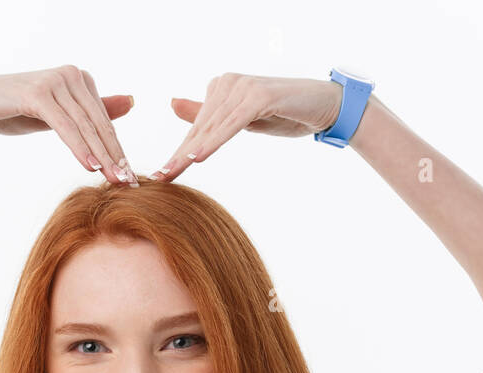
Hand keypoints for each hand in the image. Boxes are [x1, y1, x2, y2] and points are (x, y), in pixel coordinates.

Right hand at [0, 67, 138, 184]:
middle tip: (129, 183)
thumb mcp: (57, 115)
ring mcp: (55, 81)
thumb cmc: (12, 111)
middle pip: (98, 123)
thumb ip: (91, 111)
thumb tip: (131, 103)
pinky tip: (90, 166)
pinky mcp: (39, 93)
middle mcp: (71, 74)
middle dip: (115, 156)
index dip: (118, 150)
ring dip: (102, 155)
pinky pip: (65, 125)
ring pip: (85, 126)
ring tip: (115, 180)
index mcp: (79, 79)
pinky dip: (78, 147)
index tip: (131, 177)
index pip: (104, 121)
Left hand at [148, 73, 342, 181]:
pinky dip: (215, 141)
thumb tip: (172, 104)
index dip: (178, 153)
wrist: (323, 106)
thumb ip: (209, 115)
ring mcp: (243, 87)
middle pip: (200, 128)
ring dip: (192, 151)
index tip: (159, 176)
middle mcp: (228, 82)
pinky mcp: (258, 95)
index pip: (197, 127)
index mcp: (221, 87)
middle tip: (159, 179)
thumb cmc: (283, 114)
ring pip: (213, 127)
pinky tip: (198, 156)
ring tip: (173, 171)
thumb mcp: (241, 120)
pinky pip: (232, 123)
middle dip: (180, 156)